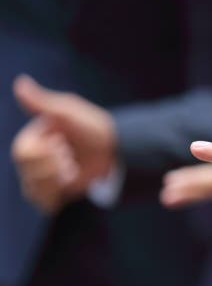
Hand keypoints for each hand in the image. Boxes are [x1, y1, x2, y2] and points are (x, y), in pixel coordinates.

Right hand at [13, 75, 116, 197]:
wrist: (116, 150)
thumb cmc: (94, 127)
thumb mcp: (68, 112)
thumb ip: (42, 102)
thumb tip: (20, 82)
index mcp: (33, 137)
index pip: (23, 153)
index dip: (46, 153)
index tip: (64, 144)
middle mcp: (33, 157)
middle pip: (28, 172)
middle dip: (54, 167)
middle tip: (71, 158)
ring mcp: (42, 176)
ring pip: (33, 189)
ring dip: (57, 182)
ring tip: (73, 171)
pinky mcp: (54, 192)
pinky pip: (42, 203)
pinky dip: (54, 198)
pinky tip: (69, 186)